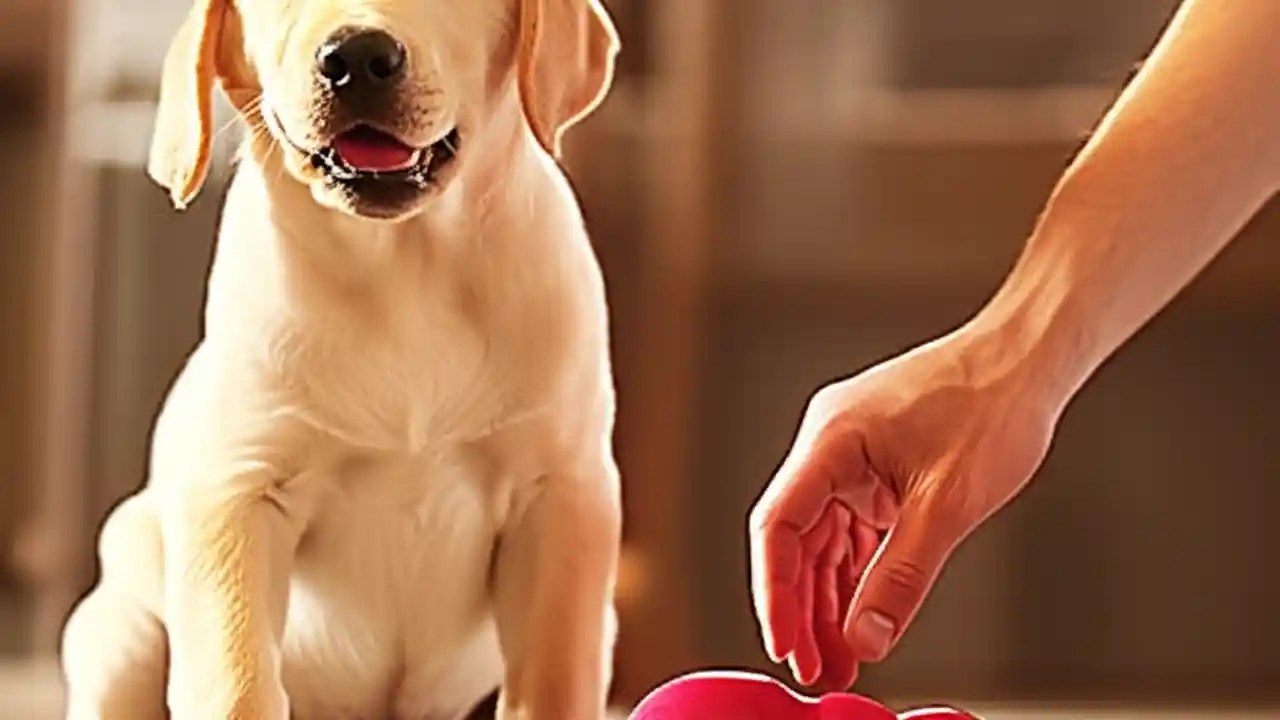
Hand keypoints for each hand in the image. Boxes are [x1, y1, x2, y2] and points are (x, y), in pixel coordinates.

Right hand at [749, 329, 1058, 688]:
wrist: (1028, 361)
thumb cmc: (994, 402)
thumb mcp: (950, 502)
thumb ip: (903, 575)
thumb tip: (868, 635)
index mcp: (832, 438)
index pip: (779, 525)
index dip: (775, 591)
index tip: (785, 642)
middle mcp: (830, 445)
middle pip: (796, 539)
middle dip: (803, 608)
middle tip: (815, 667)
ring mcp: (851, 456)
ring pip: (822, 540)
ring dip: (827, 598)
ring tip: (836, 656)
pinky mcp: (874, 467)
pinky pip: (850, 529)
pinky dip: (853, 573)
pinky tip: (855, 614)